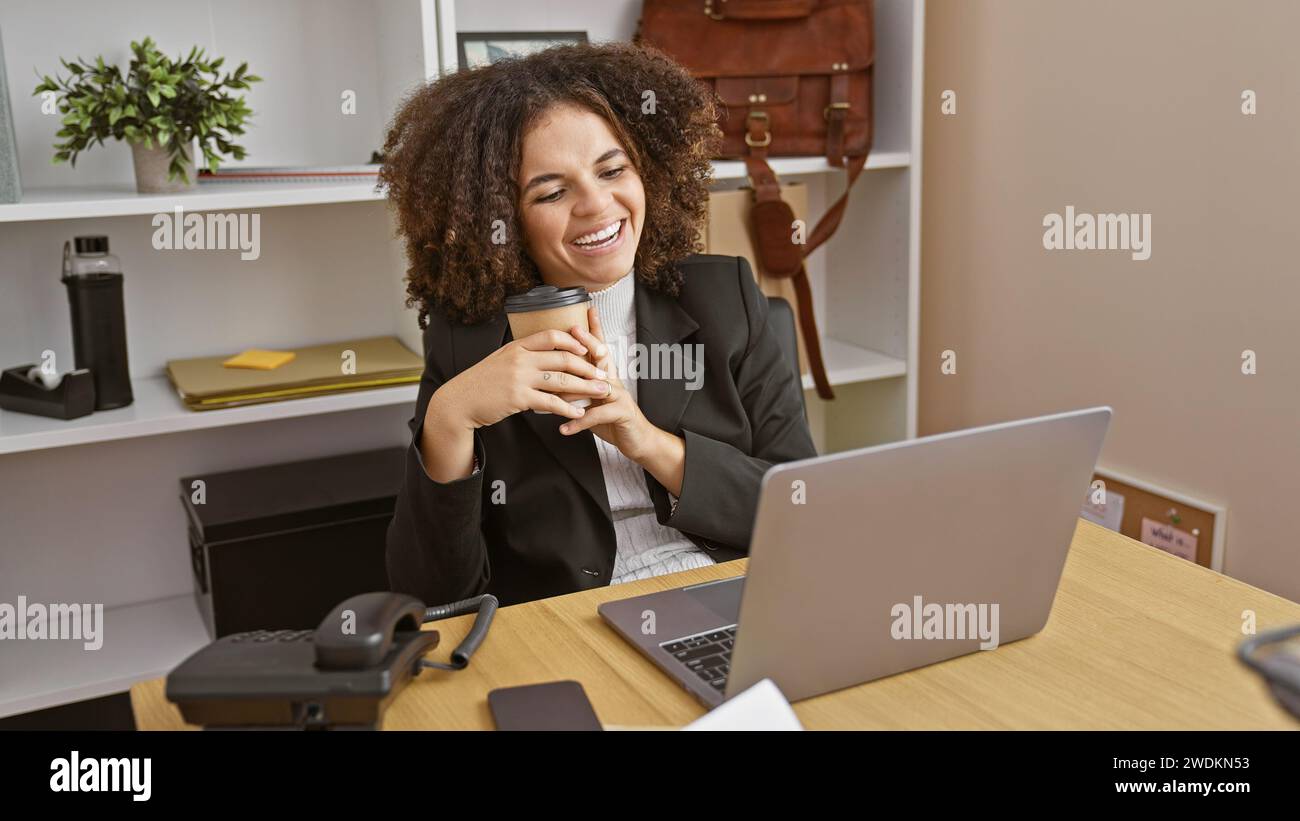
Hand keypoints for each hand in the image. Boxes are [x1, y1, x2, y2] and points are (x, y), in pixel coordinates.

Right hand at [427, 328, 611, 432]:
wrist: (459, 401)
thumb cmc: (483, 382)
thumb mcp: (502, 360)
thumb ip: (524, 355)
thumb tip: (548, 353)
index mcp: (518, 346)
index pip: (552, 335)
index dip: (574, 341)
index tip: (589, 350)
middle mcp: (520, 358)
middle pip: (563, 358)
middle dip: (588, 367)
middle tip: (603, 375)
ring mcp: (519, 378)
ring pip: (561, 380)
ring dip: (585, 387)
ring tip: (601, 392)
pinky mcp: (518, 398)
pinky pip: (550, 403)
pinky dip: (567, 408)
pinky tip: (578, 412)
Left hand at [558, 306, 655, 458]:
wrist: (637, 439)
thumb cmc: (610, 419)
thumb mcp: (593, 401)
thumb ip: (577, 390)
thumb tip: (552, 381)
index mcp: (606, 375)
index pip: (600, 348)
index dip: (595, 329)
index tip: (587, 310)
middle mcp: (614, 381)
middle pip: (602, 358)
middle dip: (588, 342)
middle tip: (574, 328)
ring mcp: (620, 396)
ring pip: (596, 386)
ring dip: (575, 388)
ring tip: (556, 389)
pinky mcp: (622, 414)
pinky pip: (597, 416)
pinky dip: (579, 422)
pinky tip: (564, 428)